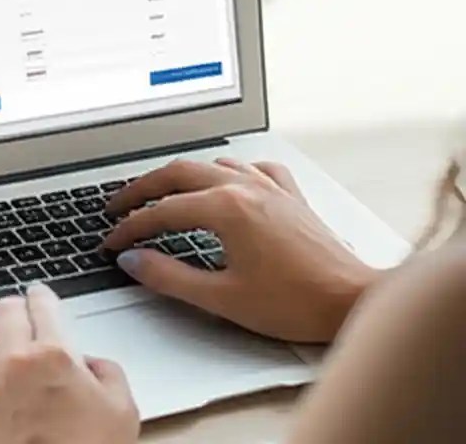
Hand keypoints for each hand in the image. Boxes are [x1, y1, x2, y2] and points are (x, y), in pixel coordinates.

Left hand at [0, 285, 138, 443]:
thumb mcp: (123, 412)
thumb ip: (108, 375)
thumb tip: (92, 365)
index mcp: (55, 357)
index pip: (42, 306)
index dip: (41, 297)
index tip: (39, 296)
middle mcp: (15, 364)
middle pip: (4, 312)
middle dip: (12, 307)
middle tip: (16, 310)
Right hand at [102, 158, 379, 342]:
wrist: (353, 300)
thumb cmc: (297, 302)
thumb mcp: (221, 297)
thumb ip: (169, 277)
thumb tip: (134, 261)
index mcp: (225, 208)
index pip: (161, 212)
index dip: (130, 228)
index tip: (113, 242)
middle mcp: (245, 188)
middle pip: (178, 173)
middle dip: (142, 188)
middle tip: (119, 206)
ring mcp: (270, 188)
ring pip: (212, 165)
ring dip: (181, 176)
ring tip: (162, 192)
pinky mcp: (290, 197)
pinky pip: (254, 169)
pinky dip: (231, 171)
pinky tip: (228, 182)